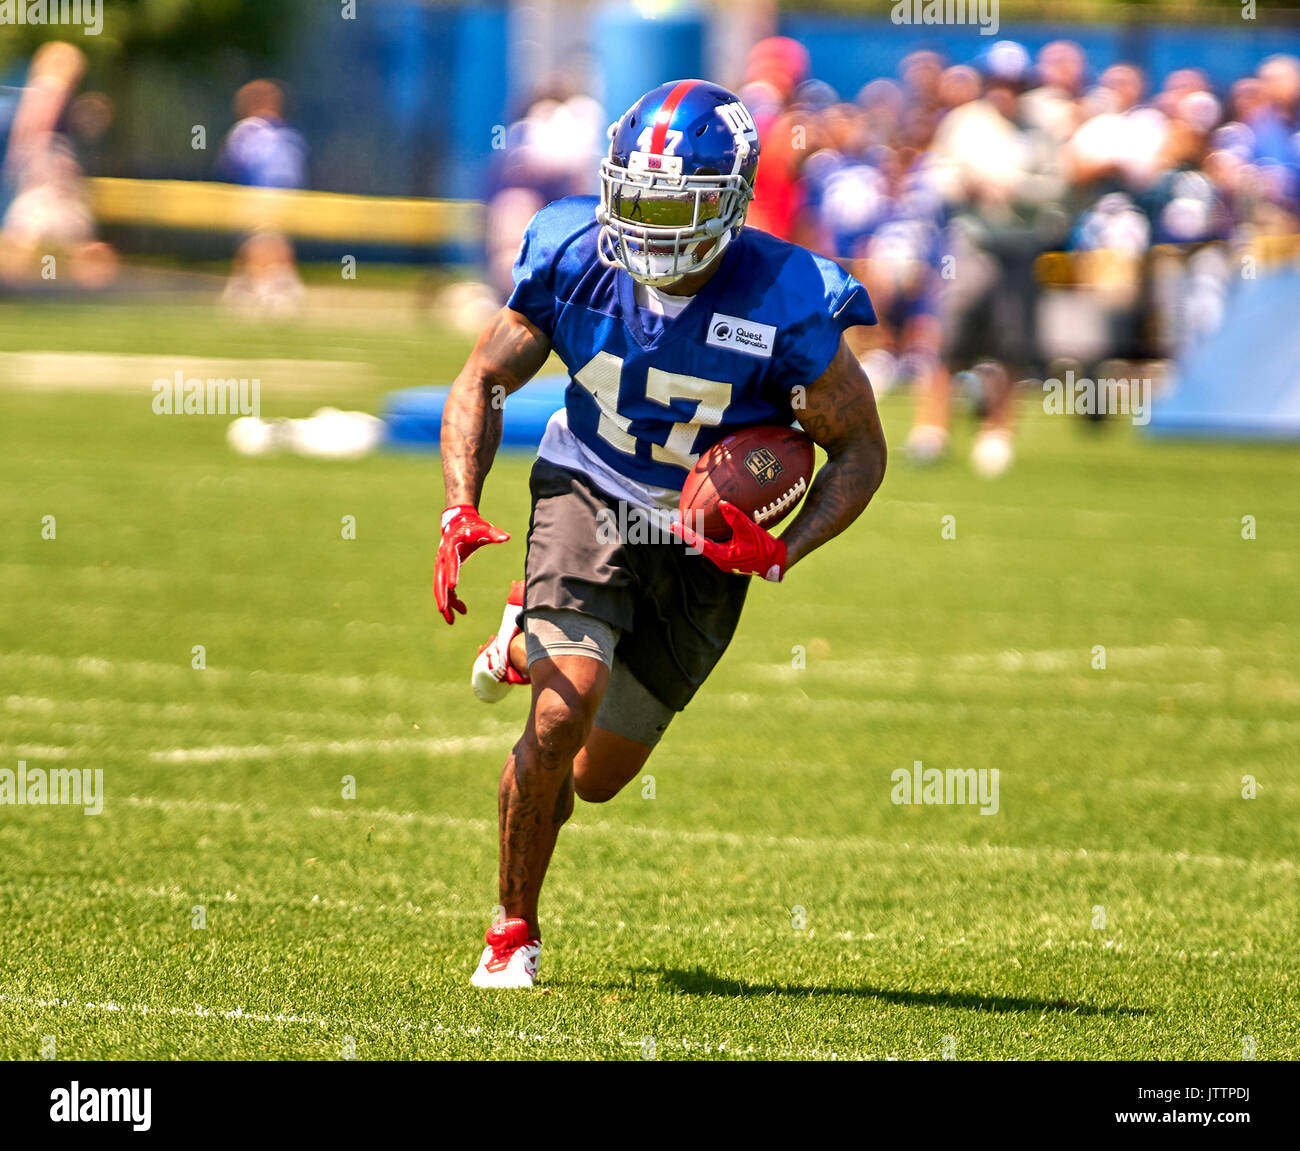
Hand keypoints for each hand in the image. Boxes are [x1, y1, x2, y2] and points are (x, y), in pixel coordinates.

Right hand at [433, 505, 509, 623]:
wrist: (458, 522)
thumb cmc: (473, 526)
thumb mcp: (484, 529)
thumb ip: (494, 534)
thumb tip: (507, 537)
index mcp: (451, 546)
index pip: (451, 561)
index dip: (452, 573)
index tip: (453, 587)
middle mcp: (443, 557)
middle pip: (440, 579)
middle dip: (442, 595)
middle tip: (444, 610)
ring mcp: (442, 565)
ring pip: (440, 587)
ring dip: (445, 603)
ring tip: (451, 621)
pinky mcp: (445, 570)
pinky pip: (446, 588)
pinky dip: (452, 599)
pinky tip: (462, 610)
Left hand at [671, 501, 786, 581]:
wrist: (775, 563)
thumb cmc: (763, 548)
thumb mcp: (749, 530)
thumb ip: (735, 517)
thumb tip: (722, 503)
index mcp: (722, 556)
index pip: (699, 543)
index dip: (686, 534)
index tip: (674, 525)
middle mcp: (720, 561)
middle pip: (699, 546)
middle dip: (688, 535)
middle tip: (675, 524)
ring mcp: (724, 562)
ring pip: (706, 547)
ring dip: (697, 537)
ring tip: (687, 526)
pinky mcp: (730, 559)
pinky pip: (714, 547)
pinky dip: (708, 538)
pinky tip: (708, 530)